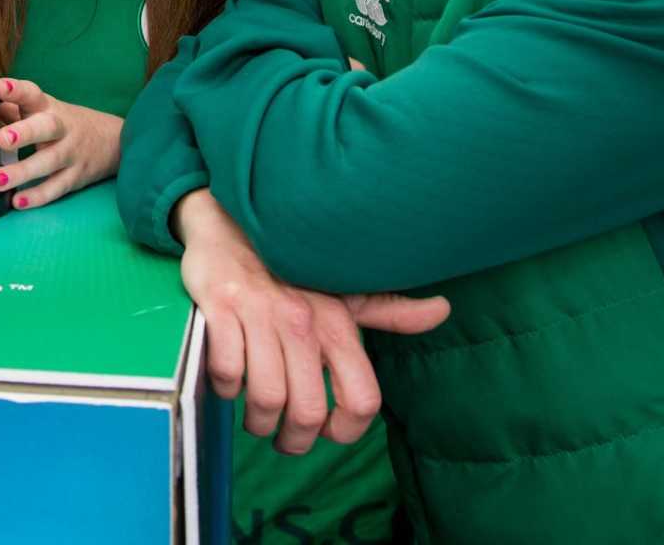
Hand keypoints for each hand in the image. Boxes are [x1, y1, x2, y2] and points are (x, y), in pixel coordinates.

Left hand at [0, 78, 120, 210]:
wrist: (112, 140)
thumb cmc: (62, 124)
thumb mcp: (40, 111)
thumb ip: (5, 116)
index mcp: (46, 107)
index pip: (32, 94)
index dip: (17, 90)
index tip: (0, 87)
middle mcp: (60, 128)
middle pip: (45, 127)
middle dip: (24, 133)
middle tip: (2, 138)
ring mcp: (70, 153)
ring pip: (48, 162)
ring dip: (21, 172)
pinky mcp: (75, 177)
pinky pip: (56, 188)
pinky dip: (37, 196)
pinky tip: (17, 201)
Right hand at [173, 189, 449, 454]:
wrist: (230, 224)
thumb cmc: (289, 267)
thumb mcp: (342, 290)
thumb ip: (389, 310)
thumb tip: (442, 310)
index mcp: (337, 322)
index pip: (362, 398)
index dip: (346, 431)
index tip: (327, 433)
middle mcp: (303, 320)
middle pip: (308, 411)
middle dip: (293, 439)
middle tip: (284, 438)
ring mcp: (259, 315)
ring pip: (265, 397)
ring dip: (257, 420)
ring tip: (255, 417)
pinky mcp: (221, 309)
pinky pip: (226, 370)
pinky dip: (224, 387)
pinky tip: (228, 380)